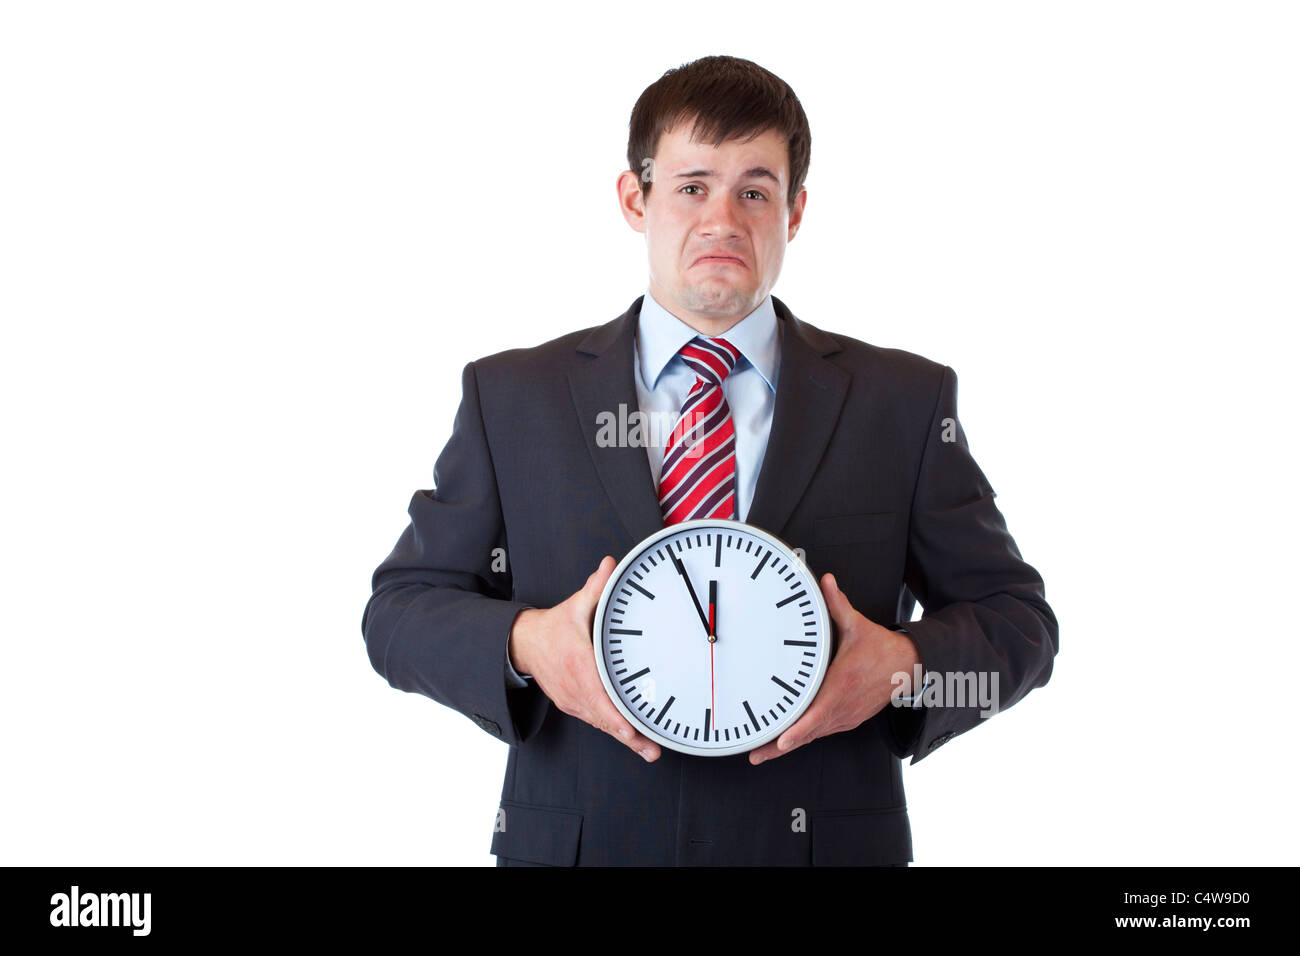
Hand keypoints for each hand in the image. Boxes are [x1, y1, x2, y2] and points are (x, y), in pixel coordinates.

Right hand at [508, 556, 661, 762]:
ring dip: (623, 737)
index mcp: (579, 664)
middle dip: (628, 736)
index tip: (631, 727)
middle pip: (604, 718)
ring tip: (647, 749)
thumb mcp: (574, 606)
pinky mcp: (572, 705)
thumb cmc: (553, 628)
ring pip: (601, 723)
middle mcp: (575, 688)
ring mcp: (573, 699)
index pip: (599, 695)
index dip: (615, 715)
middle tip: (651, 749)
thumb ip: (595, 588)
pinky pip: (595, 720)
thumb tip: (610, 566)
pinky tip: (631, 738)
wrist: (525, 644)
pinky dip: (612, 729)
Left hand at [747, 572, 920, 765]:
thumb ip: (837, 604)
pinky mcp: (848, 719)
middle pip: (808, 733)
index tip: (782, 739)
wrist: (908, 667)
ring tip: (762, 751)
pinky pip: (821, 732)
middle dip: (780, 745)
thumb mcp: (858, 625)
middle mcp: (844, 706)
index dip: (799, 730)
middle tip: (755, 753)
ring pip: (813, 736)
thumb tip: (826, 582)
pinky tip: (785, 742)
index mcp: (842, 684)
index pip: (817, 713)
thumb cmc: (882, 649)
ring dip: (788, 746)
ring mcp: (846, 716)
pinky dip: (803, 738)